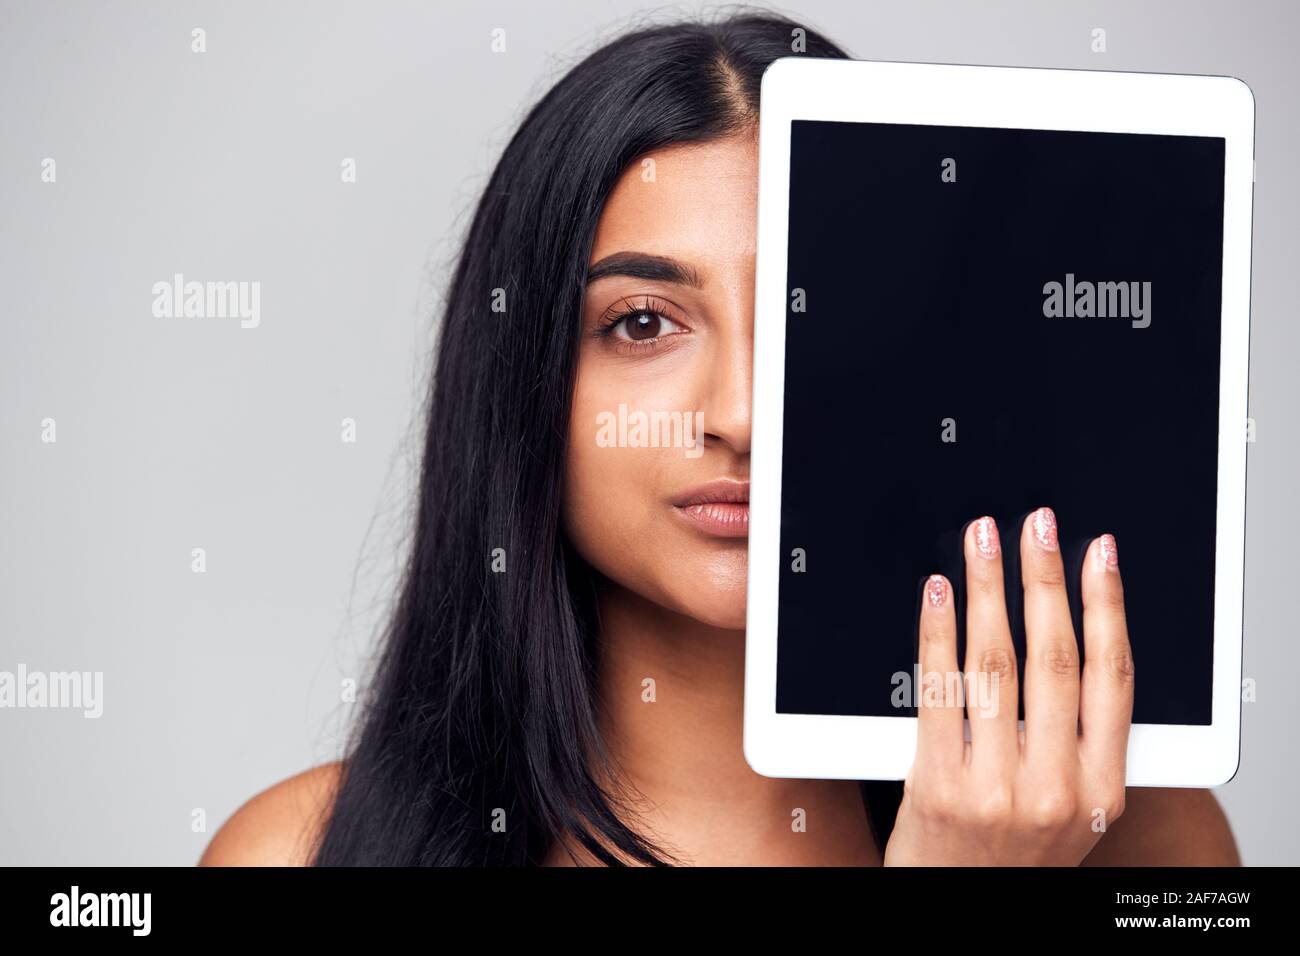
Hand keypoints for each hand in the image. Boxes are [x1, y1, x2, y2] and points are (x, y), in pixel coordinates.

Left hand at [883, 508, 1133, 865]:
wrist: (959, 910)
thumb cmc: (1010, 856)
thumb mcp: (1068, 810)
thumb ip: (1076, 741)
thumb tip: (1069, 637)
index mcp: (1097, 789)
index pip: (1113, 677)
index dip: (1108, 604)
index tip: (1099, 552)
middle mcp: (1053, 787)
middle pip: (1055, 657)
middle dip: (1046, 579)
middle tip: (1036, 525)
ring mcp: (995, 787)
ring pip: (995, 664)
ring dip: (988, 590)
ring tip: (981, 542)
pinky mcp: (937, 785)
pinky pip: (938, 692)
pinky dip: (937, 634)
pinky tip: (936, 595)